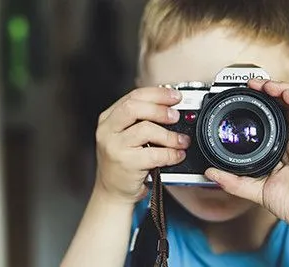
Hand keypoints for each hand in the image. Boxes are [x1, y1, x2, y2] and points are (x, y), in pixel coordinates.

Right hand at [95, 87, 190, 203]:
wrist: (112, 192)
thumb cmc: (122, 163)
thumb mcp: (124, 136)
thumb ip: (139, 120)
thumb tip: (169, 106)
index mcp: (108, 119)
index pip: (132, 96)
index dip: (157, 94)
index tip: (174, 96)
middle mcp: (107, 131)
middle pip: (134, 107)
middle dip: (160, 109)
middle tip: (176, 116)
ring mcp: (114, 147)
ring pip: (146, 129)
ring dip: (169, 135)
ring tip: (181, 141)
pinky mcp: (126, 163)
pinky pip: (155, 153)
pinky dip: (171, 154)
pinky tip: (177, 155)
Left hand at [205, 79, 288, 264]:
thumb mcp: (255, 189)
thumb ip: (232, 181)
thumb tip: (210, 173)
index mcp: (285, 146)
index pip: (275, 116)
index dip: (262, 103)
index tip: (244, 95)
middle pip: (286, 105)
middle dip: (269, 90)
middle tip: (251, 84)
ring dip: (282, 89)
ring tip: (264, 84)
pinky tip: (284, 94)